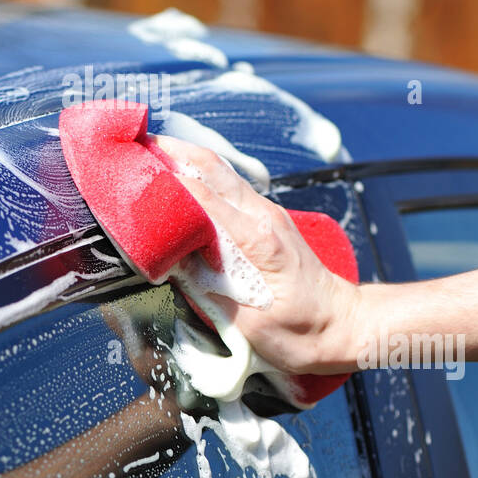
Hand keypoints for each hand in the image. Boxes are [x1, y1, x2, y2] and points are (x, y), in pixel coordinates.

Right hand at [152, 134, 364, 374]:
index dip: (165, 183)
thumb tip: (172, 266)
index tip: (133, 175)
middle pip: (213, 169)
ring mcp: (268, 214)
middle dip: (173, 152)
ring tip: (149, 153)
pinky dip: (201, 176)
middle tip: (134, 145)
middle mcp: (264, 216)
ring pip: (222, 172)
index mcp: (259, 239)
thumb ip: (210, 292)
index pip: (203, 198)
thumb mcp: (252, 326)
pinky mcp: (268, 220)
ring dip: (186, 158)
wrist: (344, 326)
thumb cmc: (304, 332)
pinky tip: (180, 179)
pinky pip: (230, 188)